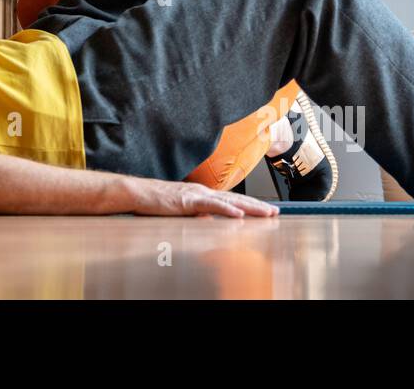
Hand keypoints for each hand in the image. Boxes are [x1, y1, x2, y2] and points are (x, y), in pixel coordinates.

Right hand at [131, 177, 279, 217]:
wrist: (138, 192)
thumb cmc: (156, 202)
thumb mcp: (181, 211)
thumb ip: (196, 215)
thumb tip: (209, 222)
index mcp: (202, 194)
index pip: (231, 200)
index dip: (249, 205)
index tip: (265, 210)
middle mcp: (203, 192)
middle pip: (236, 199)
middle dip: (257, 206)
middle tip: (275, 212)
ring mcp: (196, 195)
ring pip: (229, 201)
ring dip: (249, 208)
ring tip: (265, 213)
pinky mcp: (188, 201)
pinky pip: (210, 206)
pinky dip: (226, 210)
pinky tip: (239, 214)